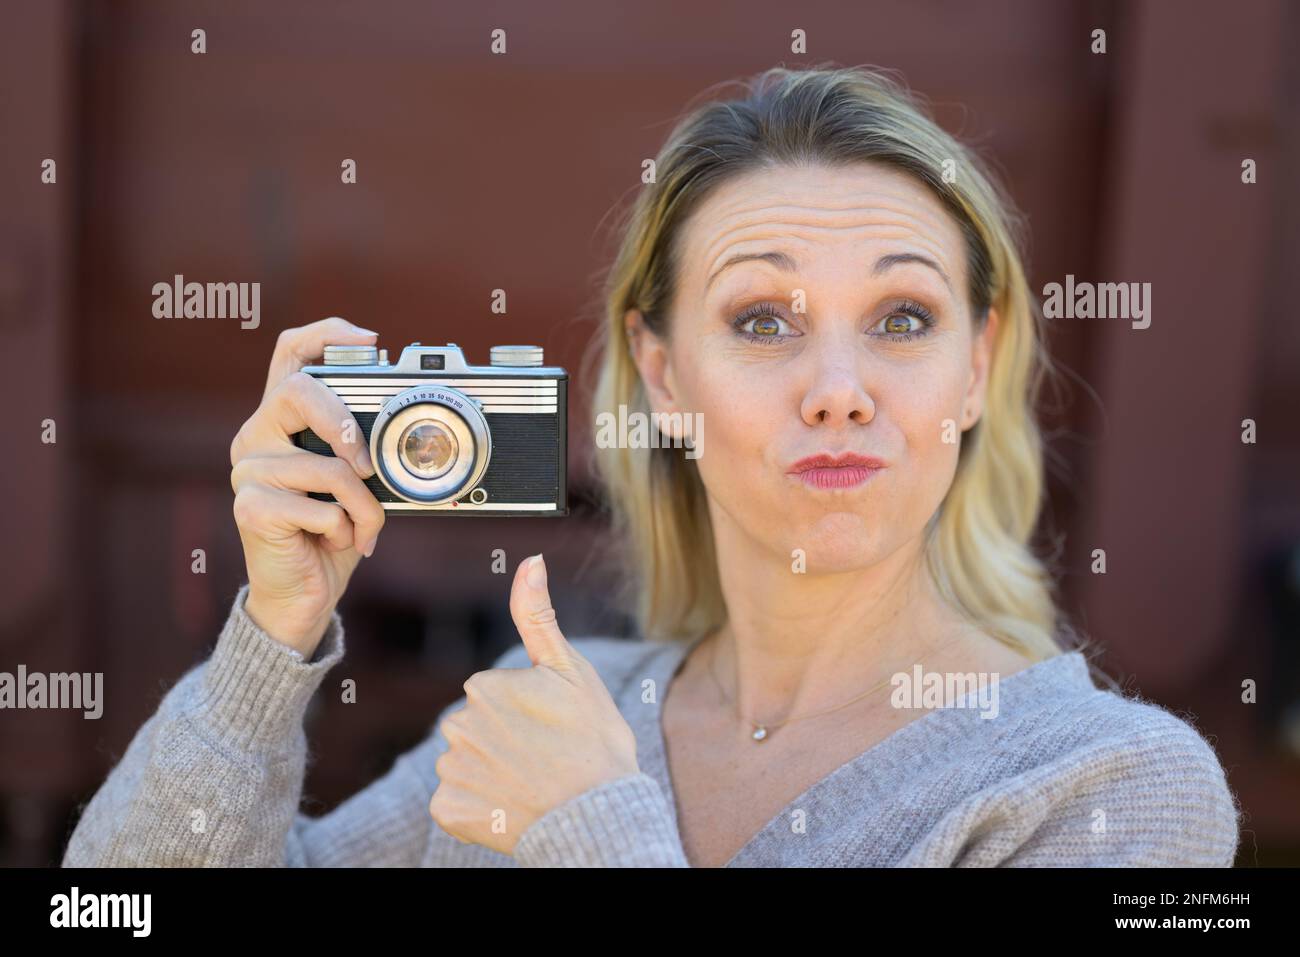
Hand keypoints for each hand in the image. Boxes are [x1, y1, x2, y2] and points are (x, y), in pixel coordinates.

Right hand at [230, 317, 386, 656]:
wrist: (304, 594)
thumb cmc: (333, 533)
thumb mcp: (356, 482)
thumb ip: (363, 448)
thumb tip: (403, 428)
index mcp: (281, 420)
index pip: (289, 353)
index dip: (325, 335)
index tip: (369, 340)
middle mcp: (257, 437)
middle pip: (298, 390)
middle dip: (344, 422)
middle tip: (367, 463)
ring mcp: (249, 471)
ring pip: (329, 466)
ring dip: (364, 506)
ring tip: (362, 529)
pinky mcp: (251, 508)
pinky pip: (322, 508)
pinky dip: (348, 530)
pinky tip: (337, 543)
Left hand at [428, 553, 641, 855]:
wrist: (598, 815)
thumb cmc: (593, 738)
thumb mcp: (570, 670)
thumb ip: (538, 617)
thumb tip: (530, 561)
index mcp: (484, 686)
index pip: (493, 698)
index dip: (524, 715)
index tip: (551, 730)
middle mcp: (458, 724)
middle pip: (475, 730)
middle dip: (503, 742)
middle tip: (543, 758)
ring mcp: (452, 770)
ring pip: (466, 765)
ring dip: (490, 775)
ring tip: (530, 785)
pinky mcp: (449, 810)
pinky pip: (456, 804)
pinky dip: (478, 809)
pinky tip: (509, 807)